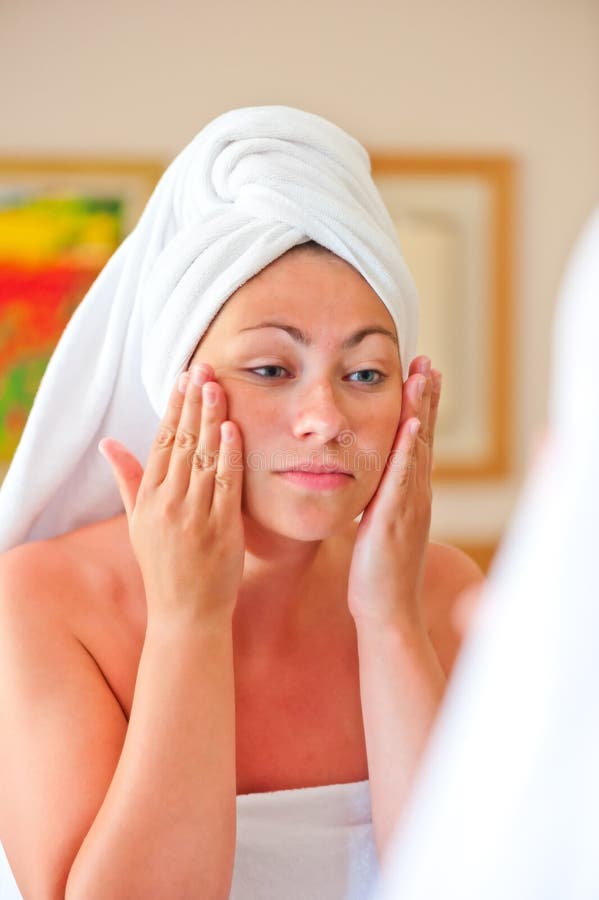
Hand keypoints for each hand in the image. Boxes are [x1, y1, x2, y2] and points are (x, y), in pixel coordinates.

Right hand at [98, 363, 244, 625]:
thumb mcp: (137, 522)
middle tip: (203, 368)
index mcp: (148, 499)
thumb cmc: (163, 566)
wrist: (185, 614)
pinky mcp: (222, 528)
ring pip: (204, 458)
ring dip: (211, 419)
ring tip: (218, 386)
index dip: (173, 408)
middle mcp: (168, 503)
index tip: (182, 379)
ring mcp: (195, 515)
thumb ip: (127, 479)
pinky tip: (233, 429)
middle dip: (193, 403)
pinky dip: (230, 455)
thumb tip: (107, 444)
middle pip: (182, 443)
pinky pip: (227, 485)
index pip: (161, 443)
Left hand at [347, 356, 440, 631]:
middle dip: (426, 397)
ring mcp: (409, 505)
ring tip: (424, 376)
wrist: (386, 611)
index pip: (417, 441)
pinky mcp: (394, 520)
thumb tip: (367, 480)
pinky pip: (403, 479)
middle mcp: (415, 494)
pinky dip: (410, 451)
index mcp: (409, 493)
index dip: (420, 407)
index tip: (420, 374)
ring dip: (422, 411)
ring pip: (418, 450)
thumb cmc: (377, 571)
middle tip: (427, 361)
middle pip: (423, 436)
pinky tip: (411, 425)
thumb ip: (378, 500)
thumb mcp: (378, 526)